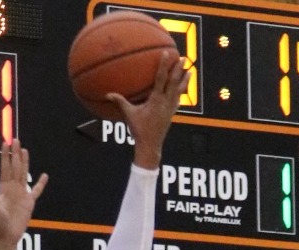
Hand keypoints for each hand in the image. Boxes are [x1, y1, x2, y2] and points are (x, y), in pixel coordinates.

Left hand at [0, 137, 48, 245]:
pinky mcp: (29, 203)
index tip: (5, 143)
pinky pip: (36, 191)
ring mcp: (21, 194)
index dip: (5, 156)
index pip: (5, 167)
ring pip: (23, 174)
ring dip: (24, 162)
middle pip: (14, 167)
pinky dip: (40, 184)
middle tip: (15, 140)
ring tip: (24, 150)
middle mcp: (12, 188)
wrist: (5, 237)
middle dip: (15, 154)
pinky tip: (44, 176)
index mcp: (3, 188)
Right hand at [110, 52, 188, 167]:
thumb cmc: (139, 130)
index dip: (163, 65)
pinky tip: (183, 88)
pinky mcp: (172, 113)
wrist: (151, 145)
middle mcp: (166, 102)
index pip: (161, 79)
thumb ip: (120, 102)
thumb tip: (108, 94)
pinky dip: (182, 92)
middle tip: (182, 58)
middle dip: (178, 69)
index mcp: (156, 100)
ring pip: (180, 90)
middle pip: (174, 82)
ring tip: (190, 70)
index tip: (166, 54)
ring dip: (185, 80)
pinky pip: (179, 100)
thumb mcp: (129, 115)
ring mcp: (171, 108)